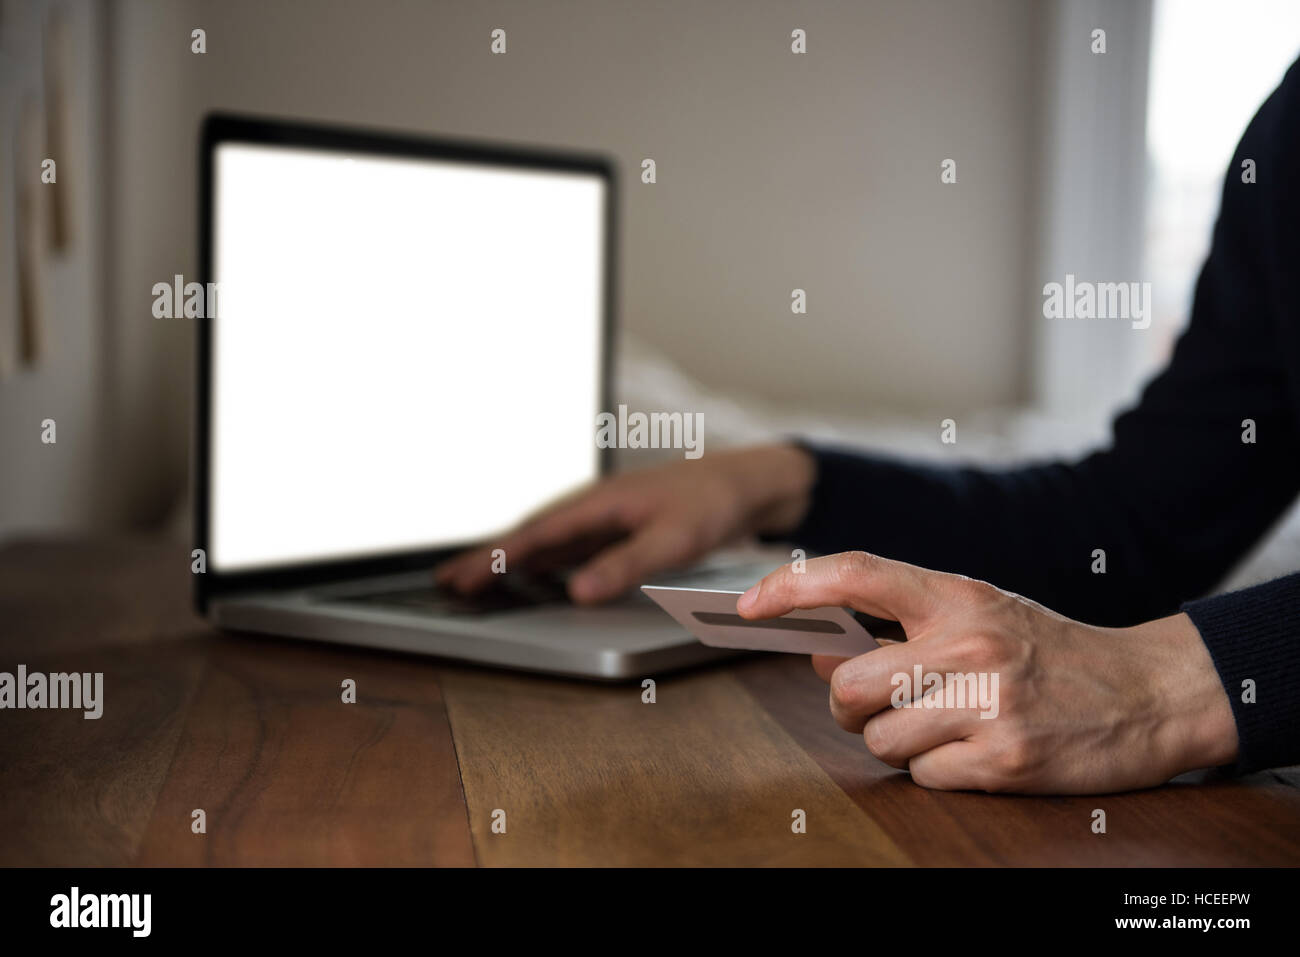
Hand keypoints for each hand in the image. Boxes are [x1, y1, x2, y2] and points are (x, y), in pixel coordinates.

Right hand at [434, 444, 815, 603]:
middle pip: (530, 535)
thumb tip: (577, 593)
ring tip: (477, 577)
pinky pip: (568, 542)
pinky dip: (543, 558)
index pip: (534, 536)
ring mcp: (603, 516)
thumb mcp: (672, 541)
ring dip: (511, 558)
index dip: (495, 559)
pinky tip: (537, 572)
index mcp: (598, 504)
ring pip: (546, 539)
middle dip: (488, 558)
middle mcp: (593, 507)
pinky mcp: (617, 525)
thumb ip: (624, 566)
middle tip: (448, 581)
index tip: (461, 577)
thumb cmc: (710, 504)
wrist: (743, 483)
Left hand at [737, 551, 1239, 793]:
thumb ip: (901, 624)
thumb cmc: (1048, 652)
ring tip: (948, 724)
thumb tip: (818, 648)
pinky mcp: (1005, 760)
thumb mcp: (979, 614)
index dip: (791, 585)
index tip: (748, 604)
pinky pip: (922, 776)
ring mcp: (987, 702)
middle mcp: (968, 642)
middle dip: (852, 704)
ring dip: (899, 741)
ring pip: (878, 738)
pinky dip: (938, 772)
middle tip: (884, 702)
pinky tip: (977, 750)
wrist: (1149, 692)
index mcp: (957, 595)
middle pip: (847, 685)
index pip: (856, 572)